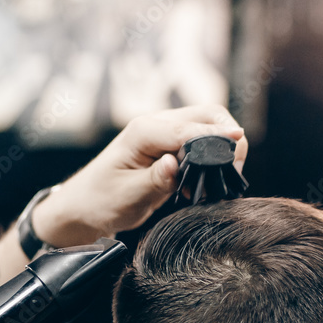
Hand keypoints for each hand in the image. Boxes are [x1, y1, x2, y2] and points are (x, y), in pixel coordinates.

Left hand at [32, 105, 247, 246]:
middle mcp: (157, 126)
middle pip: (208, 115)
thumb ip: (155, 180)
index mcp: (143, 131)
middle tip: (234, 171)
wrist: (85, 207)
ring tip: (221, 182)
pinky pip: (204, 143)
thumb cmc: (101, 200)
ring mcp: (166, 135)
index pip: (188, 128)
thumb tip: (175, 164)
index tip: (237, 147)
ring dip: (224, 148)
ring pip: (210, 126)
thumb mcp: (128, 196)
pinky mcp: (173, 148)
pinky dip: (216, 157)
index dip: (216, 138)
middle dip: (228, 137)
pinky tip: (209, 184)